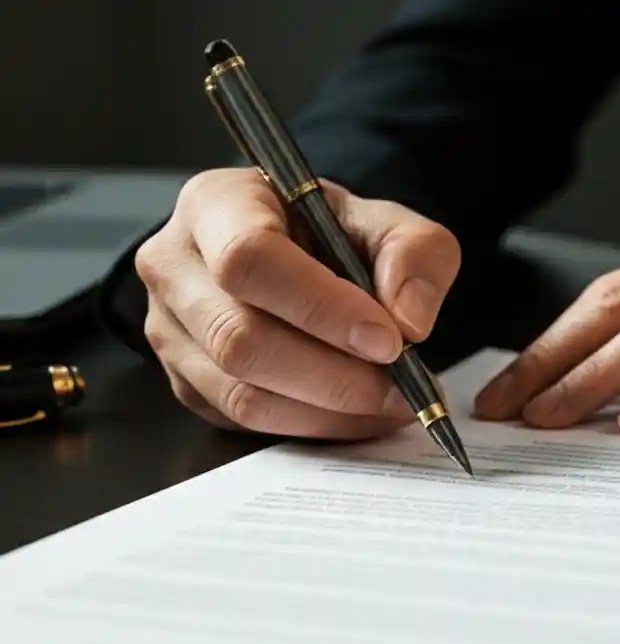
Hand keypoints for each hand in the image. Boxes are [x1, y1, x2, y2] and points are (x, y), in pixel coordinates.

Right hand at [135, 168, 460, 438]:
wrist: (296, 257)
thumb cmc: (331, 233)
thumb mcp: (387, 223)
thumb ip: (414, 255)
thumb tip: (409, 321)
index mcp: (216, 204)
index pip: (249, 258)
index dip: (320, 307)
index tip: (387, 340)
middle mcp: (174, 265)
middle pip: (240, 338)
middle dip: (334, 375)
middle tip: (404, 385)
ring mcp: (169, 329)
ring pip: (240, 392)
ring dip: (329, 411)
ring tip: (391, 402)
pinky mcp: (185, 381)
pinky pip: (244, 421)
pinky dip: (313, 425)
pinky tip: (360, 413)